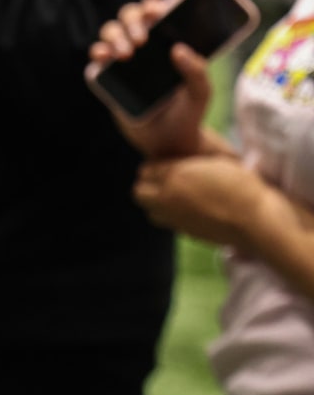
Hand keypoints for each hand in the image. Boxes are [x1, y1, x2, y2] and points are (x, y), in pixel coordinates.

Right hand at [86, 0, 213, 157]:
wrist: (168, 144)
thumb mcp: (200, 92)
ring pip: (110, 33)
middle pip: (129, 17)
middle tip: (142, 39)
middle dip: (132, 22)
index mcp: (166, 41)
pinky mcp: (107, 79)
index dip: (152, 6)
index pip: (155, 12)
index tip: (158, 11)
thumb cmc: (187, 114)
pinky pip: (96, 58)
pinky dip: (97, 52)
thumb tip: (178, 48)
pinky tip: (104, 57)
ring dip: (115, 37)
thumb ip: (196, 71)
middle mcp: (143, 46)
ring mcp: (123, 62)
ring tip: (126, 54)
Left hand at [133, 154, 268, 245]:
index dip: (156, 166)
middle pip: (138, 192)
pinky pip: (167, 222)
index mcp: (175, 175)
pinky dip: (172, 216)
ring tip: (176, 197)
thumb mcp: (215, 161)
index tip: (167, 165)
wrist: (255, 219)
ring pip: (149, 211)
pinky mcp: (183, 233)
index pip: (146, 170)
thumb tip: (175, 164)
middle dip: (148, 185)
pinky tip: (190, 210)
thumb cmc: (242, 185)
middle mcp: (168, 198)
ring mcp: (174, 218)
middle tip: (166, 181)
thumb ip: (189, 162)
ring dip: (157, 203)